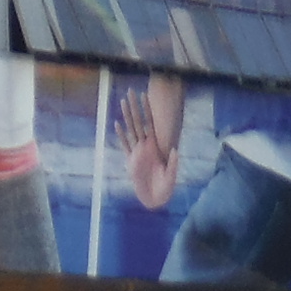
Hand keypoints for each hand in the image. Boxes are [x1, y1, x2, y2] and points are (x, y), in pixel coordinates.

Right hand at [113, 85, 178, 206]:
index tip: (145, 96)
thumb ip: (172, 163)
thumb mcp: (171, 176)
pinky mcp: (131, 161)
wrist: (155, 198)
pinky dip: (121, 135)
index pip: (151, 123)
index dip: (148, 110)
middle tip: (130, 92)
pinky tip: (117, 124)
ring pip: (130, 130)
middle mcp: (145, 146)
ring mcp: (137, 152)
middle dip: (134, 107)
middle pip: (138, 122)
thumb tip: (174, 151)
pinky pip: (125, 145)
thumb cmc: (165, 188)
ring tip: (122, 102)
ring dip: (126, 116)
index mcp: (156, 146)